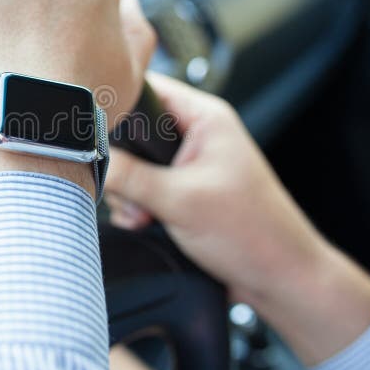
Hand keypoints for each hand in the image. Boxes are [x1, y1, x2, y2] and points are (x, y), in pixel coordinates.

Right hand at [105, 72, 369, 364]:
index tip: (90, 126)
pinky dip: (138, 208)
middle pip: (134, 131)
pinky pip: (144, 189)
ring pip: (135, 165)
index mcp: (205, 117)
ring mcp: (189, 165)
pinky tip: (146, 225)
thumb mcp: (180, 200)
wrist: (281, 281)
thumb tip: (88, 157)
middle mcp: (197, 135)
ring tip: (145, 216)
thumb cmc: (254, 233)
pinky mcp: (184, 192)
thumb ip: (129, 176)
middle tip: (130, 192)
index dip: (116, 102)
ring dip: (129, 193)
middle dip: (122, 165)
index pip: (146, 88)